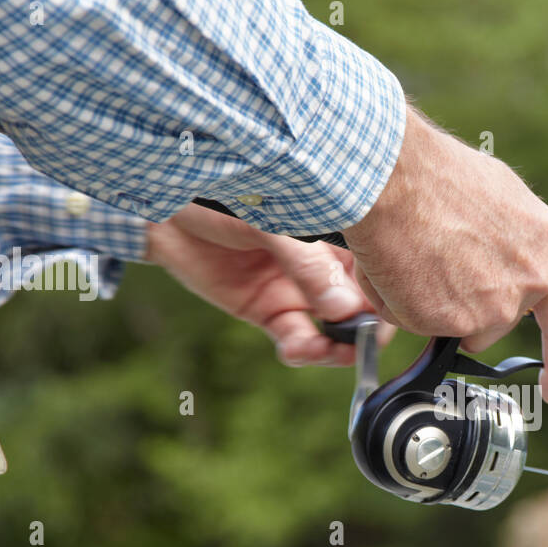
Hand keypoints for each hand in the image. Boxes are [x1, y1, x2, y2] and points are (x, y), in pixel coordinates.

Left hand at [144, 204, 393, 366]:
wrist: (161, 207)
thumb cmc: (219, 194)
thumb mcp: (268, 222)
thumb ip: (306, 263)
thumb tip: (345, 309)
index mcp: (336, 233)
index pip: (378, 270)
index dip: (385, 297)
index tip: (381, 317)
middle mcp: (323, 264)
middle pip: (362, 306)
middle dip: (363, 331)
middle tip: (356, 342)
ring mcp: (298, 290)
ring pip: (334, 331)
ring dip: (335, 348)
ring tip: (325, 351)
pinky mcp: (269, 311)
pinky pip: (298, 340)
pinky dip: (303, 352)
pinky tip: (298, 350)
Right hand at [342, 106, 547, 402]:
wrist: (393, 178)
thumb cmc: (439, 176)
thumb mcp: (502, 200)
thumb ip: (515, 245)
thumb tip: (502, 265)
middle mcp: (531, 283)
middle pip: (497, 322)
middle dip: (469, 307)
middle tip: (440, 263)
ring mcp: (494, 308)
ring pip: (459, 327)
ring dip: (437, 305)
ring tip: (420, 256)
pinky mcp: (454, 323)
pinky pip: (422, 325)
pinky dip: (406, 305)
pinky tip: (401, 266)